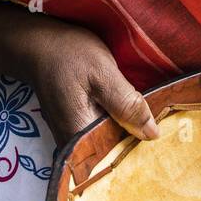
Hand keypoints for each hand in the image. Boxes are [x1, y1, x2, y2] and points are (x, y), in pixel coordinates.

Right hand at [0, 0, 158, 147]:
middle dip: (137, 145)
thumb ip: (127, 104)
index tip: (164, 144)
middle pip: (112, 154)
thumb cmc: (67, 53)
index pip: (116, 157)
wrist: (35, 43)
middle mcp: (72, 143)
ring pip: (107, 144)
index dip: (142, 152)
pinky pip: (101, 135)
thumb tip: (152, 135)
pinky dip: (117, 127)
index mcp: (79, 133)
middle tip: (165, 134)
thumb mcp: (103, 72)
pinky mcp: (74, 126)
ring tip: (154, 127)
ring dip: (128, 135)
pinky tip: (133, 117)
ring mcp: (71, 136)